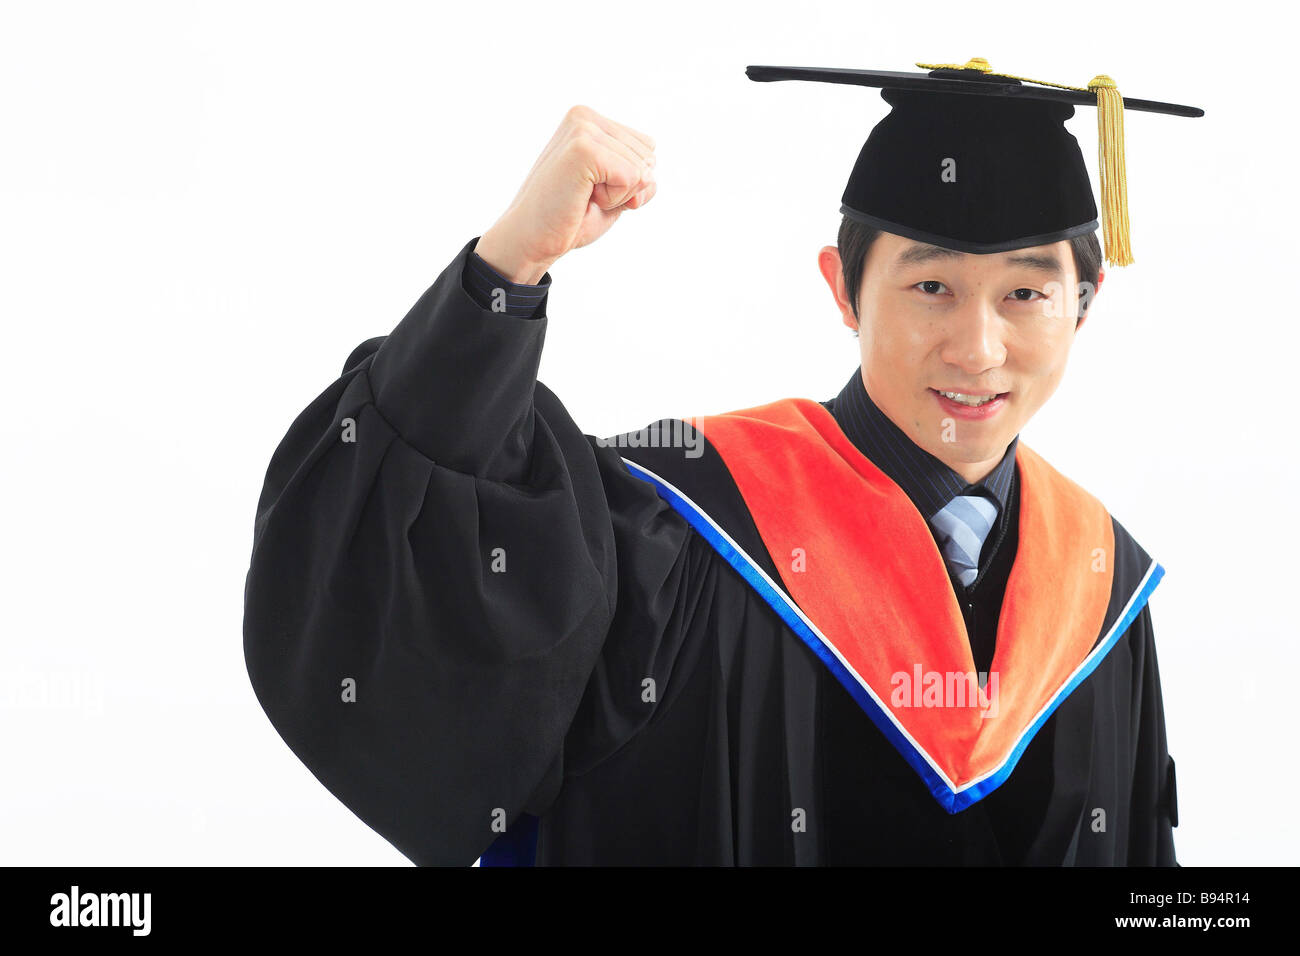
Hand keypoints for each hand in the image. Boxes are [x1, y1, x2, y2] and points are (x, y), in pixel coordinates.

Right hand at [474, 105, 656, 283]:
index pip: (647, 147)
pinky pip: (632, 178)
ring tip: (582, 196)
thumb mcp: (615, 193)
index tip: (594, 189)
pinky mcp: (584, 148)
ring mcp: (583, 129)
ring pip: (642, 168)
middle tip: (586, 196)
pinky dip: (613, 199)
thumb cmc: (570, 217)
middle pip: (648, 156)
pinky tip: (582, 198)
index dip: (631, 180)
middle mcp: (584, 116)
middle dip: (627, 187)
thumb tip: (648, 175)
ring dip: (618, 195)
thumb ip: (641, 177)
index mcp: (589, 119)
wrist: (531, 240)